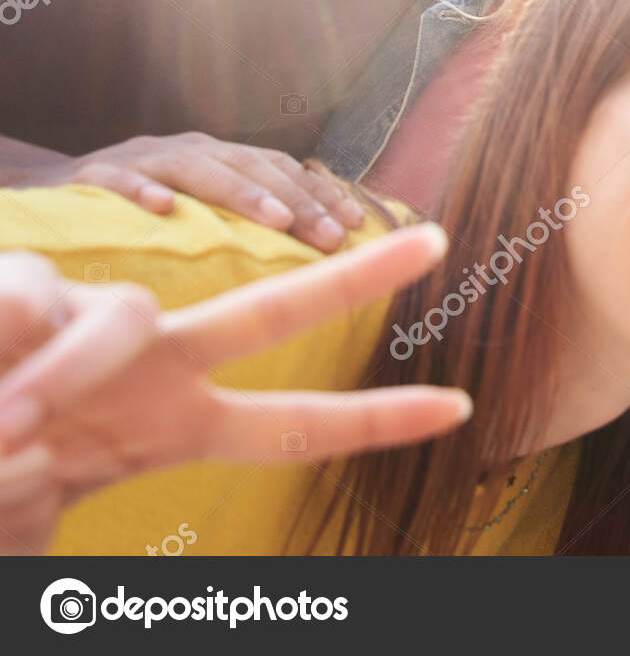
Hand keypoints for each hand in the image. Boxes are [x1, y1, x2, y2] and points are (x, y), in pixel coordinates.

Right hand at [0, 225, 470, 554]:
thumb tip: (45, 481)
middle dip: (356, 277)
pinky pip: (36, 302)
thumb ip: (52, 507)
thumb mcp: (39, 507)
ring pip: (126, 316)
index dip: (377, 421)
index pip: (294, 426)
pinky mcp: (26, 288)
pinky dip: (16, 353)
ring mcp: (96, 323)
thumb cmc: (1, 469)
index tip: (464, 410)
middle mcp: (155, 364)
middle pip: (272, 311)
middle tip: (437, 242)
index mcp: (174, 424)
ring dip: (63, 378)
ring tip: (15, 431)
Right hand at [30, 132, 366, 251]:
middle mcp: (189, 152)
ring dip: (242, 191)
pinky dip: (139, 190)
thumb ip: (249, 218)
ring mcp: (142, 159)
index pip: (283, 170)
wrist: (52, 188)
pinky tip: (163, 208)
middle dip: (299, 201)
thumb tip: (326, 246)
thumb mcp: (201, 207)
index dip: (321, 193)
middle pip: (254, 167)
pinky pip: (115, 180)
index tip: (356, 225)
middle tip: (333, 237)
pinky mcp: (89, 176)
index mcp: (221, 159)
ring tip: (279, 221)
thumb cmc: (143, 209)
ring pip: (199, 168)